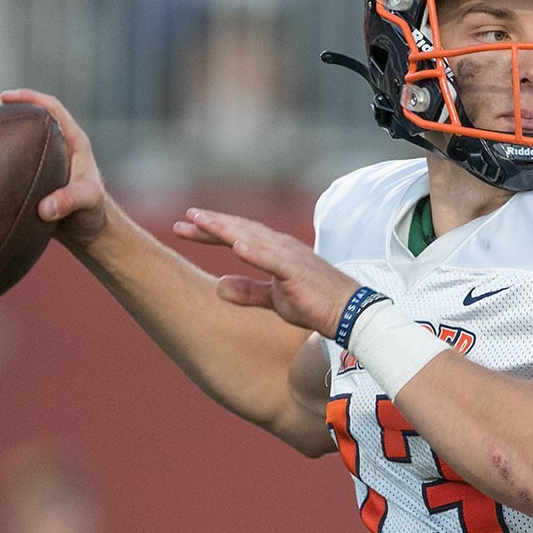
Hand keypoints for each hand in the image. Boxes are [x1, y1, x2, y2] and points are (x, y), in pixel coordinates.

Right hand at [0, 89, 109, 245]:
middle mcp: (56, 142)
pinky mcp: (29, 169)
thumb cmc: (94, 214)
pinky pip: (6, 151)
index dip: (29, 98)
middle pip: (25, 113)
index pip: (51, 108)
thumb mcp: (87, 203)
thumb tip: (44, 208)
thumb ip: (70, 202)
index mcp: (73, 140)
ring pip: (12, 130)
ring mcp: (41, 155)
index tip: (5, 97)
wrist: (90, 231)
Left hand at [172, 207, 362, 335]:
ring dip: (226, 229)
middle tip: (184, 219)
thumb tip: (218, 285)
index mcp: (274, 251)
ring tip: (202, 222)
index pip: (237, 236)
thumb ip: (248, 291)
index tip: (184, 227)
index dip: (210, 232)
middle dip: (211, 224)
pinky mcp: (298, 272)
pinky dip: (255, 251)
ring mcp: (290, 257)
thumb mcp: (273, 299)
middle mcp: (281, 247)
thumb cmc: (314, 303)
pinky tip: (237, 245)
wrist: (349, 313)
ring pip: (252, 238)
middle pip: (240, 230)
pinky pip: (274, 260)